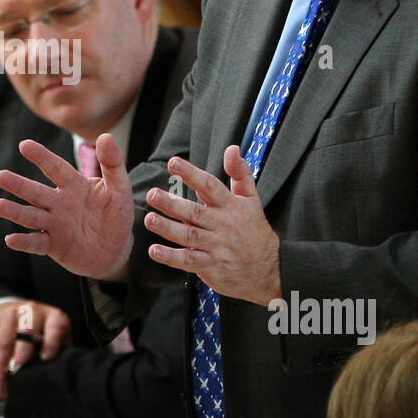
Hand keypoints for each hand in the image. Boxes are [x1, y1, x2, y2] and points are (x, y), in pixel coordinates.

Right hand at [0, 134, 132, 281]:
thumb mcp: (120, 188)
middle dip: (18, 184)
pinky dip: (24, 241)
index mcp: (73, 185)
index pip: (55, 168)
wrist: (117, 250)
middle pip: (35, 192)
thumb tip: (105, 136)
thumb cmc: (115, 215)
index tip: (25, 145)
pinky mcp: (53, 246)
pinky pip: (37, 243)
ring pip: (31, 216)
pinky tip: (10, 239)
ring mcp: (54, 224)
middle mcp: (59, 203)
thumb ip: (113, 163)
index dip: (41, 157)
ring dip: (15, 211)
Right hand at [0, 299, 71, 392]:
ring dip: (0, 367)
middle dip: (22, 356)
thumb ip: (59, 354)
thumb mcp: (57, 340)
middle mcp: (33, 311)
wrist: (23, 314)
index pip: (55, 327)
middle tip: (18, 375)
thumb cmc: (44, 335)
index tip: (46, 359)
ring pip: (3, 342)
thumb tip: (56, 376)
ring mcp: (11, 313)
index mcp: (54, 317)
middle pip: (26, 332)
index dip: (51, 343)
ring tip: (0, 386)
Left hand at [142, 144, 280, 305]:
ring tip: (149, 219)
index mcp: (230, 206)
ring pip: (189, 236)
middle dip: (172, 204)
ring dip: (167, 228)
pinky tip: (155, 251)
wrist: (268, 268)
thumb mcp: (251, 199)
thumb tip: (232, 148)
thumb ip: (240, 172)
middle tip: (152, 194)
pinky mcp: (211, 265)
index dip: (191, 174)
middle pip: (194, 212)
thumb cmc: (254, 230)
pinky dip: (171, 257)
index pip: (209, 186)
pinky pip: (189, 261)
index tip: (173, 163)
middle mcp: (222, 225)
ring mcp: (216, 246)